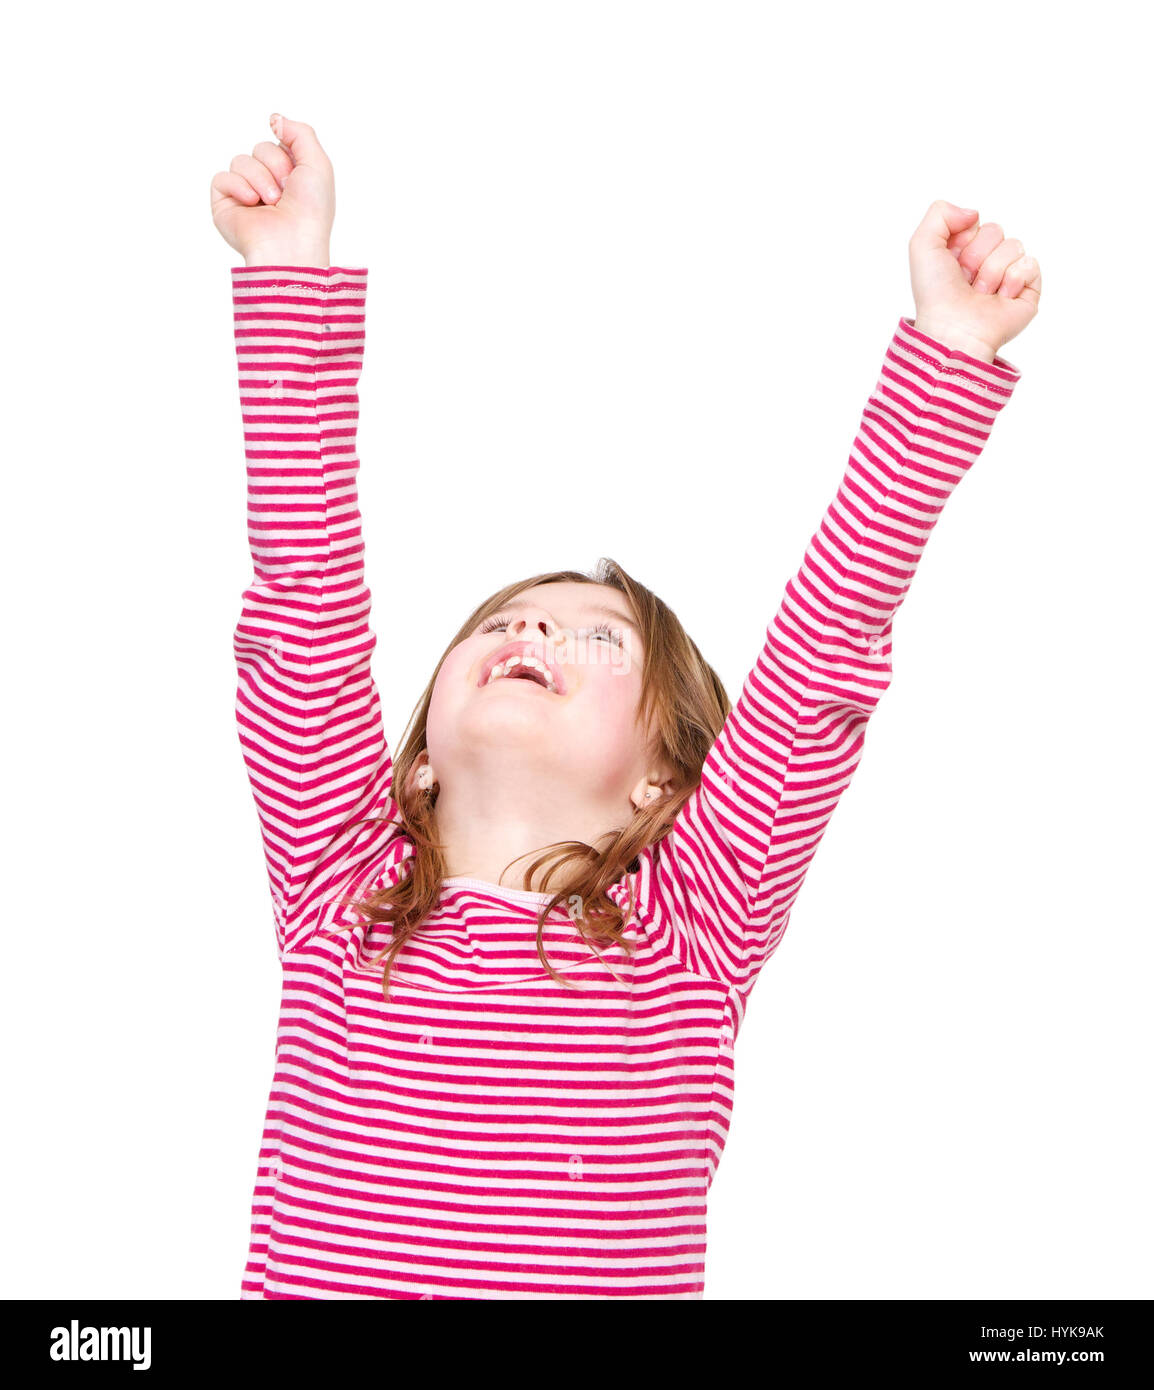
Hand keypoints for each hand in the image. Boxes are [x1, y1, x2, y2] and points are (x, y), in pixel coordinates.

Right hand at [210, 114, 334, 266]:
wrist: (292, 244)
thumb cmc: (311, 213)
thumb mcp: (318, 164)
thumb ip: (300, 132)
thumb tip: (273, 119)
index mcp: (289, 178)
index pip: (278, 143)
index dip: (289, 156)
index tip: (299, 179)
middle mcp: (267, 185)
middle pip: (260, 148)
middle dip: (275, 166)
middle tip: (286, 193)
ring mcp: (245, 195)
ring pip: (241, 160)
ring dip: (260, 179)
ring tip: (272, 203)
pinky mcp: (224, 204)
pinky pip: (222, 177)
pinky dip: (238, 188)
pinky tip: (252, 204)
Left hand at [908, 200, 1040, 362]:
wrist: (953, 329)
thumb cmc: (935, 294)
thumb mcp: (922, 245)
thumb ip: (940, 213)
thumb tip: (974, 213)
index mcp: (962, 252)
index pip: (975, 222)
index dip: (962, 239)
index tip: (950, 262)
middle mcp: (985, 263)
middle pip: (995, 230)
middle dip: (977, 255)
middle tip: (966, 280)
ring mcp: (1007, 276)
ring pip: (1013, 245)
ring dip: (992, 271)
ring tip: (980, 294)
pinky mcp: (1027, 291)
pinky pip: (1030, 263)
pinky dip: (1013, 279)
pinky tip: (1000, 298)